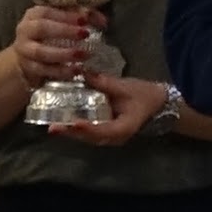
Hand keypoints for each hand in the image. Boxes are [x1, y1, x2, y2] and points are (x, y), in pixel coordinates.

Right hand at [8, 0, 101, 82]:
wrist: (29, 57)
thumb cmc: (51, 34)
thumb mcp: (64, 22)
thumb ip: (83, 17)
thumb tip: (103, 21)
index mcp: (34, 14)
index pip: (48, 11)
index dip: (66, 16)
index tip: (85, 20)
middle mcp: (25, 30)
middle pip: (42, 28)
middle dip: (64, 31)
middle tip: (85, 34)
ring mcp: (24, 50)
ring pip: (41, 52)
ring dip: (63, 54)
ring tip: (83, 55)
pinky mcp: (28, 68)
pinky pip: (43, 70)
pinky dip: (60, 71)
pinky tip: (75, 71)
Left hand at [40, 72, 175, 149]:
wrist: (158, 102)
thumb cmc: (145, 95)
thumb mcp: (126, 86)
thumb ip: (104, 82)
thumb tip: (83, 73)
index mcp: (124, 128)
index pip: (104, 130)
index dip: (88, 128)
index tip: (74, 124)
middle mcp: (116, 137)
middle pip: (91, 138)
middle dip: (72, 133)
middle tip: (54, 127)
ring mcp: (111, 137)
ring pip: (89, 138)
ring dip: (72, 133)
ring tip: (55, 126)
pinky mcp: (108, 132)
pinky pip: (91, 134)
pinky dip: (78, 129)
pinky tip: (66, 122)